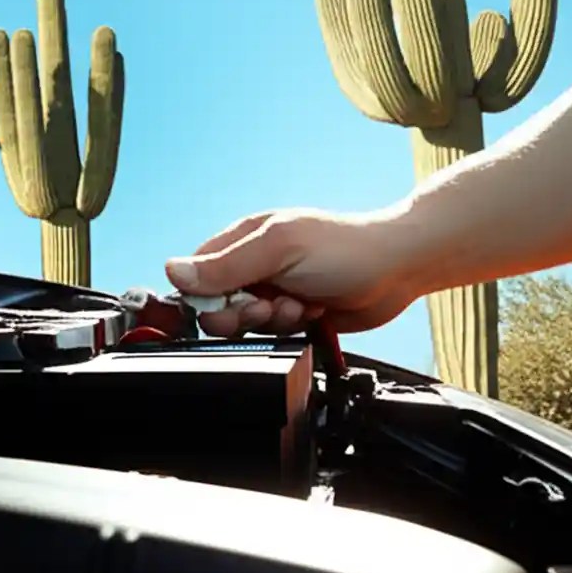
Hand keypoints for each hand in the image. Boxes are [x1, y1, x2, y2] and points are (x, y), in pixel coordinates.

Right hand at [164, 207, 423, 335]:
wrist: (398, 269)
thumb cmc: (346, 249)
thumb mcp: (278, 250)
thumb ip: (225, 264)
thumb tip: (173, 271)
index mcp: (243, 239)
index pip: (197, 273)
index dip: (207, 296)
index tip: (234, 300)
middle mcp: (253, 264)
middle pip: (217, 305)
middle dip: (243, 314)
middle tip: (271, 305)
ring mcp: (273, 289)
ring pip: (245, 324)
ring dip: (271, 322)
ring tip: (299, 305)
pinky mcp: (292, 313)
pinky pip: (271, 333)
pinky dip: (289, 329)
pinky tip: (311, 314)